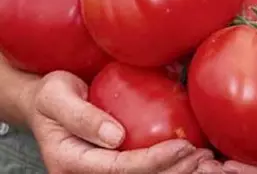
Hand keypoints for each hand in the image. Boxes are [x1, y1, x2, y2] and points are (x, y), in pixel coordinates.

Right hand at [26, 71, 212, 172]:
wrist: (46, 102)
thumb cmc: (50, 96)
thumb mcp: (57, 97)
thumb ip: (81, 116)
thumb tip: (115, 137)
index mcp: (71, 162)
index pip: (119, 170)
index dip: (153, 162)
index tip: (183, 147)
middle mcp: (87, 173)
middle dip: (173, 171)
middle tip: (203, 156)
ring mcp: (100, 170)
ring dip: (175, 172)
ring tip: (203, 159)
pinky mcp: (112, 162)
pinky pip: (142, 168)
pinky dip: (168, 164)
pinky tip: (187, 155)